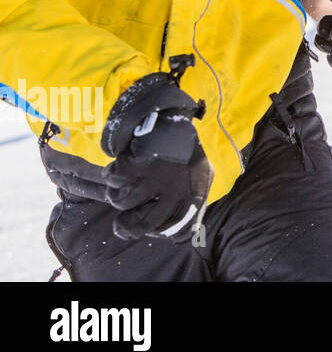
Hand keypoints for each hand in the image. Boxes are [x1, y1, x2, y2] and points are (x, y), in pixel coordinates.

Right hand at [101, 73, 211, 241]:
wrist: (175, 119)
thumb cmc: (186, 148)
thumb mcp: (200, 173)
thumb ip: (192, 197)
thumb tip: (181, 226)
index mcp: (193, 196)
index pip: (179, 232)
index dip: (160, 231)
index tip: (149, 225)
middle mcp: (174, 193)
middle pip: (142, 226)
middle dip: (126, 227)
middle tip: (121, 222)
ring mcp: (152, 181)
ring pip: (121, 202)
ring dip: (117, 192)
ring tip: (124, 180)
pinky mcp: (134, 168)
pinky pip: (112, 181)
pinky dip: (111, 172)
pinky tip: (122, 163)